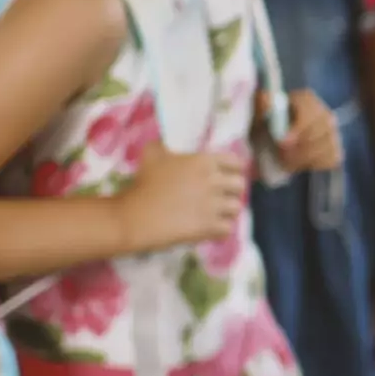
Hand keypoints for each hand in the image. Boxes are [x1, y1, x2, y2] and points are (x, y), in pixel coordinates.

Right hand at [116, 144, 245, 252]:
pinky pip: (228, 229)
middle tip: (221, 199)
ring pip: (236, 208)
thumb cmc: (142, 182)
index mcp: (204, 161)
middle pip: (240, 186)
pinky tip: (211, 231)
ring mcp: (213, 204)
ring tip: (216, 216)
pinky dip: (221, 231)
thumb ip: (165, 145)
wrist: (134, 215)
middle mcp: (213, 181)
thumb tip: (167, 144)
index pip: (236, 162)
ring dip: (227, 213)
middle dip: (232, 192)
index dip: (234, 170)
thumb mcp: (152, 153)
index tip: (228, 177)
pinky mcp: (209, 226)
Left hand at [262, 89, 342, 173]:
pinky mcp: (334, 150)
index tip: (283, 142)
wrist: (269, 148)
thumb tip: (266, 98)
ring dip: (304, 158)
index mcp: (306, 99)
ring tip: (285, 161)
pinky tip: (298, 164)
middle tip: (281, 156)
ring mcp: (332, 132)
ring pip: (326, 146)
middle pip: (321, 129)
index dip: (299, 126)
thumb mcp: (257, 117)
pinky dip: (313, 164)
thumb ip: (261, 107)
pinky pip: (330, 159)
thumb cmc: (263, 129)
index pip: (310, 109)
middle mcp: (323, 113)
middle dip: (301, 146)